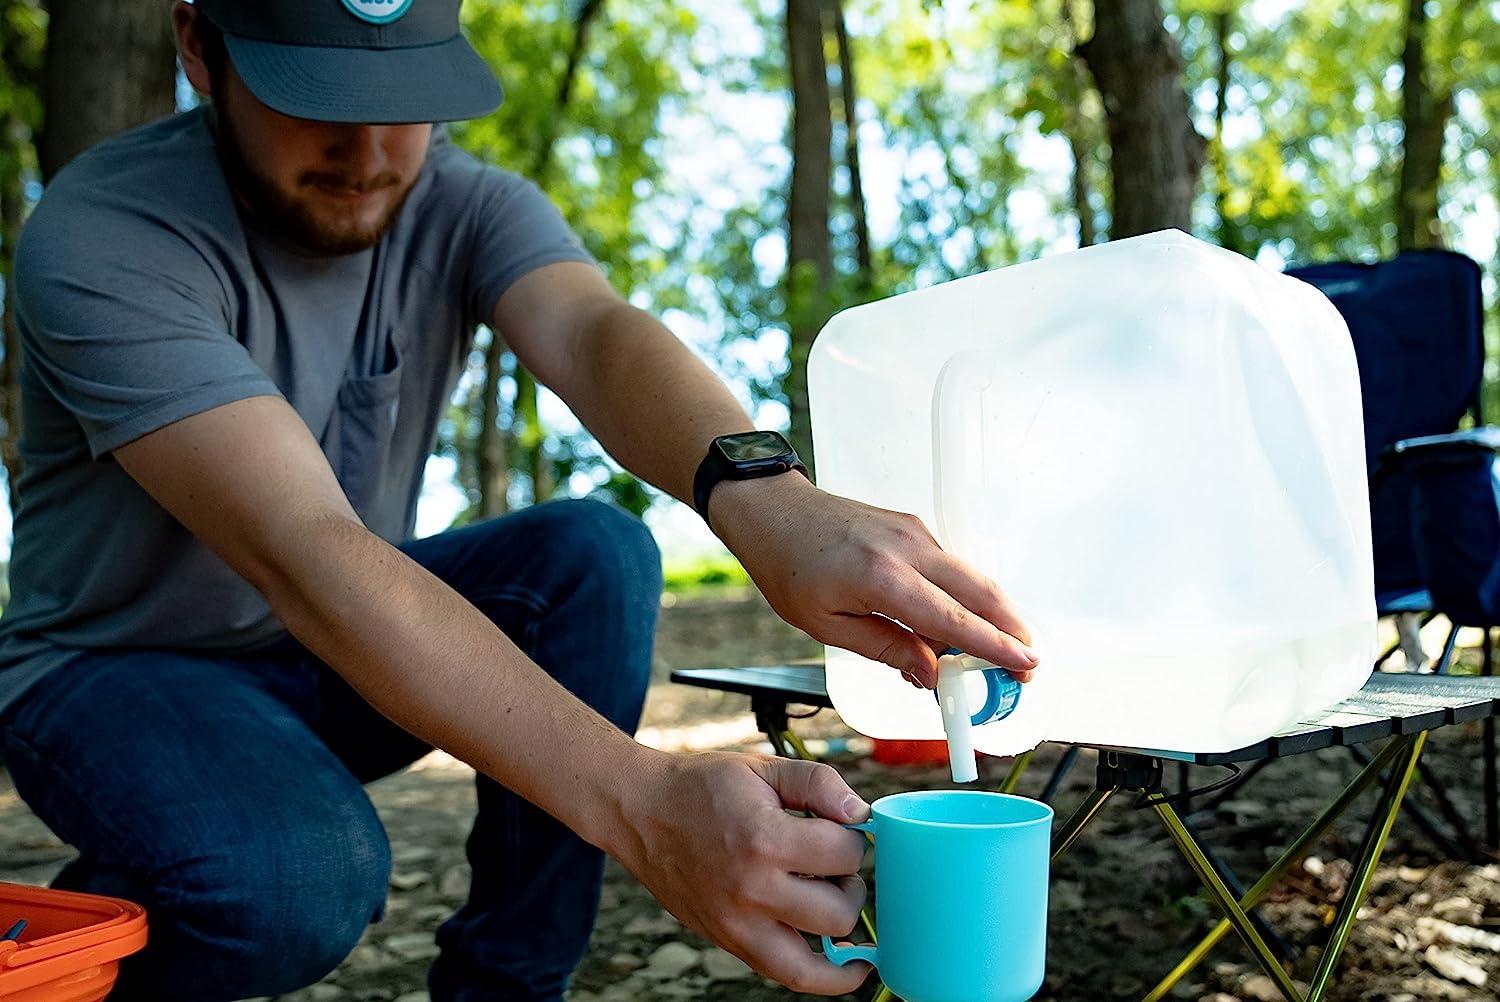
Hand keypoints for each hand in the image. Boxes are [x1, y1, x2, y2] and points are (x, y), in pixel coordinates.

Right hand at [615, 750, 872, 995]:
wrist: (640, 811)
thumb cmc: (701, 787)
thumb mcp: (763, 768)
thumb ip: (818, 783)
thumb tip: (861, 812)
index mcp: (763, 839)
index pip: (845, 854)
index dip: (855, 836)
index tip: (842, 827)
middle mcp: (751, 890)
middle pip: (839, 912)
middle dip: (851, 884)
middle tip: (835, 863)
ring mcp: (738, 924)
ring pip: (818, 962)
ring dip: (840, 931)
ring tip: (833, 900)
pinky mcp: (728, 942)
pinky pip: (788, 975)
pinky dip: (823, 976)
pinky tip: (844, 963)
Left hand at [712, 473, 1037, 687]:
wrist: (772, 510)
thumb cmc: (787, 568)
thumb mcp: (825, 624)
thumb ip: (884, 648)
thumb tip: (931, 674)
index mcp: (881, 578)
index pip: (951, 618)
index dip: (993, 646)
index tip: (1025, 665)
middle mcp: (906, 548)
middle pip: (979, 591)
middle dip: (1011, 630)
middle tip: (1028, 666)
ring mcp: (913, 533)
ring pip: (970, 577)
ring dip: (992, 614)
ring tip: (1003, 652)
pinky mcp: (912, 527)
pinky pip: (950, 567)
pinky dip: (965, 596)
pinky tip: (960, 624)